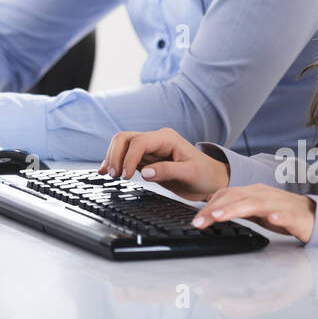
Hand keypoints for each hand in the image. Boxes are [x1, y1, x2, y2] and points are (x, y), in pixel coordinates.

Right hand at [99, 128, 230, 201]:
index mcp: (166, 138)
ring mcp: (149, 149)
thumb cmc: (204, 174)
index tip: (126, 176)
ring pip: (122, 145)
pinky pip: (125, 156)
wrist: (211, 180)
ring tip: (109, 175)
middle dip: (116, 155)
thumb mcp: (190, 173)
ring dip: (113, 158)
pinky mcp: (146, 159)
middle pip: (125, 138)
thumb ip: (167, 171)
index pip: (139, 142)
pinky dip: (115, 162)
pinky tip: (106, 171)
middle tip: (115, 175)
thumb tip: (145, 172)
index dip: (129, 158)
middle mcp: (155, 140)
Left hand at [192, 184, 316, 242]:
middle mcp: (263, 194)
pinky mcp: (294, 215)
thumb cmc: (282, 213)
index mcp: (252, 193)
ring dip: (237, 209)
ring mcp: (278, 203)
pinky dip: (278, 215)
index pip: (227, 195)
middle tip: (199, 222)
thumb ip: (236, 209)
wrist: (313, 216)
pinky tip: (272, 219)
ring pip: (255, 203)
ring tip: (220, 217)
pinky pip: (286, 214)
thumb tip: (213, 211)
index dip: (210, 206)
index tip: (195, 220)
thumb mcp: (254, 212)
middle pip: (236, 198)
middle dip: (215, 209)